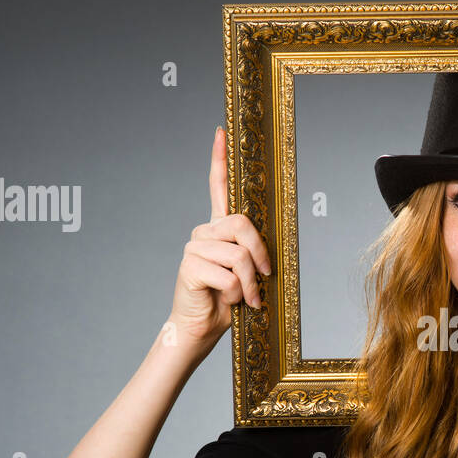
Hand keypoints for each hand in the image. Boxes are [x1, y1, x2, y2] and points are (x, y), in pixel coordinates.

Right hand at [167, 126, 272, 353]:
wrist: (202, 327)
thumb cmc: (228, 300)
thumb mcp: (248, 272)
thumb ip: (252, 252)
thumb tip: (267, 249)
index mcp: (218, 229)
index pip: (218, 187)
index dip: (219, 159)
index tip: (222, 131)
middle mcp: (204, 232)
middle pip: (242, 224)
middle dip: (260, 253)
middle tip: (265, 276)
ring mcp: (194, 247)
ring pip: (238, 255)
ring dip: (249, 283)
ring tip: (245, 297)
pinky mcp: (190, 266)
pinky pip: (228, 275)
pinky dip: (236, 293)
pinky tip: (225, 300)